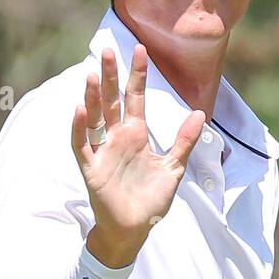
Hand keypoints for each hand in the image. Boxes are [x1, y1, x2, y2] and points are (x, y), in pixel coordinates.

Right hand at [71, 44, 205, 265]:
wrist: (136, 228)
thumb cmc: (151, 199)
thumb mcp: (174, 167)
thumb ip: (184, 141)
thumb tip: (200, 114)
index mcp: (137, 135)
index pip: (136, 98)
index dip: (138, 76)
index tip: (140, 50)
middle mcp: (118, 138)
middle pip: (112, 101)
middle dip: (111, 77)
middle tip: (108, 49)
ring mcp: (103, 152)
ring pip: (95, 118)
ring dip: (93, 97)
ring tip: (93, 74)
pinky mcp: (91, 169)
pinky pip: (81, 146)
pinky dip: (78, 129)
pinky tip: (78, 110)